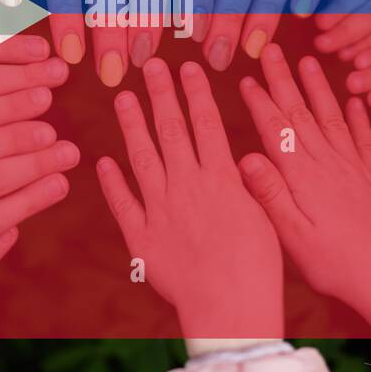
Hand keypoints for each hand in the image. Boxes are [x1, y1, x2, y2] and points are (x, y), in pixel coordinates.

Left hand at [96, 58, 283, 339]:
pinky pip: (123, 204)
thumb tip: (242, 157)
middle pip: (172, 130)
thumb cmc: (260, 267)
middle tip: (150, 64)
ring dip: (132, 125)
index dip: (195, 92)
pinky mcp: (142, 239)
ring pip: (143, 157)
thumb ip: (251, 184)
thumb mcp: (267, 216)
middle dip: (161, 94)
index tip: (187, 67)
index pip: (206, 123)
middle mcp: (188, 186)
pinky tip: (103, 162)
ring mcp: (161, 210)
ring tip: (123, 97)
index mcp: (222, 178)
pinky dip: (112, 182)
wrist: (232, 307)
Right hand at [236, 44, 370, 338]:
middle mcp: (329, 164)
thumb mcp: (294, 238)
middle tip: (271, 50)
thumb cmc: (336, 266)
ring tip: (308, 61)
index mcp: (304, 177)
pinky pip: (364, 138)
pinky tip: (354, 100)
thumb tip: (244, 157)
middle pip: (301, 113)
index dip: (260, 102)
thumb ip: (270, 195)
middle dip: (284, 80)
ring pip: (331, 117)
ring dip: (318, 88)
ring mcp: (355, 168)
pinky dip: (358, 116)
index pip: (276, 129)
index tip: (246, 77)